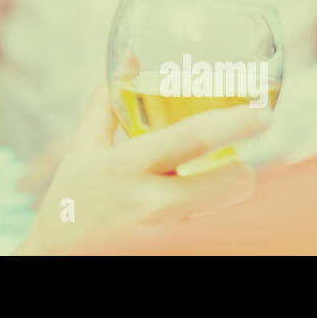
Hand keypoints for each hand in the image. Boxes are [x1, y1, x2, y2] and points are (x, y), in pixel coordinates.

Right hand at [13, 82, 272, 254]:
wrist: (54, 259)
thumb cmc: (69, 202)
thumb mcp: (82, 151)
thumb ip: (105, 105)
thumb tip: (131, 58)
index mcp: (126, 163)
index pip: (194, 137)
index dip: (234, 123)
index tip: (263, 114)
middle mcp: (148, 201)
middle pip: (229, 183)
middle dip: (242, 174)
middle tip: (234, 168)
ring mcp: (161, 233)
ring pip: (223, 213)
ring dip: (220, 203)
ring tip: (199, 198)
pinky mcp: (169, 251)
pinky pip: (205, 234)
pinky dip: (203, 223)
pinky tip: (184, 220)